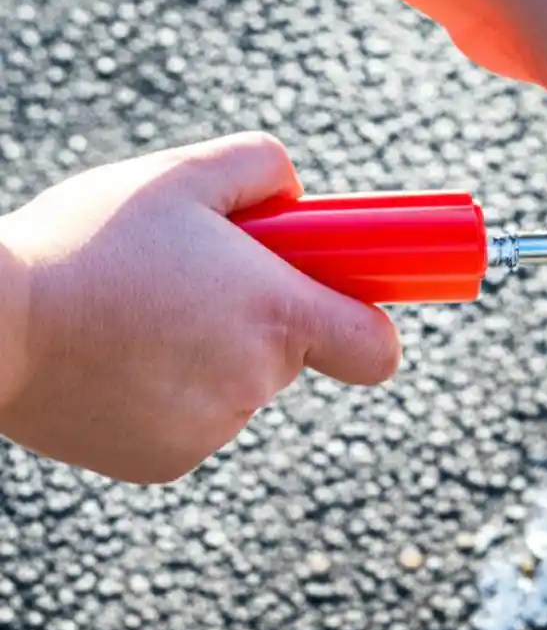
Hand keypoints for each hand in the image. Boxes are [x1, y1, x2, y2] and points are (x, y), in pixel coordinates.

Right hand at [0, 133, 400, 483]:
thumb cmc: (86, 243)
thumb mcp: (181, 174)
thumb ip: (261, 167)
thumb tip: (299, 195)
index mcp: (278, 316)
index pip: (376, 349)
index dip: (369, 325)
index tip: (347, 302)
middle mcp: (256, 382)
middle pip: (295, 352)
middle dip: (260, 317)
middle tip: (194, 281)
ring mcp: (212, 429)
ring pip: (239, 383)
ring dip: (208, 352)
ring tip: (137, 315)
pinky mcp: (166, 462)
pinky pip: (193, 419)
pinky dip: (168, 392)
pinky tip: (117, 358)